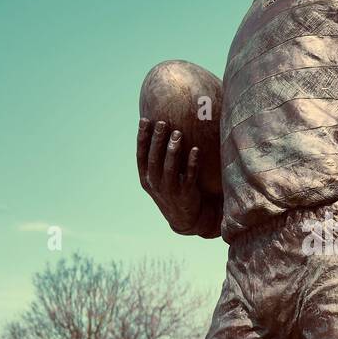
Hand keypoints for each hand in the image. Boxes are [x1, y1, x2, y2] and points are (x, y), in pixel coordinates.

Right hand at [137, 119, 202, 234]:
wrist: (184, 218)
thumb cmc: (171, 190)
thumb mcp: (158, 177)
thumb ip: (156, 159)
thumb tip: (157, 130)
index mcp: (145, 178)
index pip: (141, 155)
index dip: (142, 138)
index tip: (145, 120)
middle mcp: (155, 184)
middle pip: (154, 159)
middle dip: (157, 140)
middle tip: (162, 123)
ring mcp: (170, 190)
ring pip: (169, 168)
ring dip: (173, 150)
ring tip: (178, 133)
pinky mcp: (186, 195)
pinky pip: (189, 177)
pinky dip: (192, 163)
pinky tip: (196, 150)